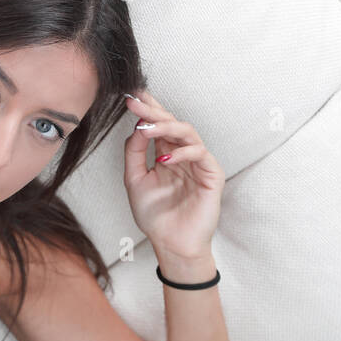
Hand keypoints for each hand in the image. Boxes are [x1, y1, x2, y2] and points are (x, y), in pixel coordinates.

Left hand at [123, 88, 224, 259]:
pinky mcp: (211, 174)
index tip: (130, 97)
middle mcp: (183, 154)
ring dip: (165, 126)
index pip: (159, 124)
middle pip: (171, 122)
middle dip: (153, 110)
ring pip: (187, 132)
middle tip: (135, 102)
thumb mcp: (135, 180)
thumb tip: (136, 127)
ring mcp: (198, 162)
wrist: (171, 244)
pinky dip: (182, 152)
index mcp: (166, 154)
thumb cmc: (156, 217)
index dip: (147, 108)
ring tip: (145, 128)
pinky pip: (199, 153)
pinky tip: (164, 158)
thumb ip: (134, 153)